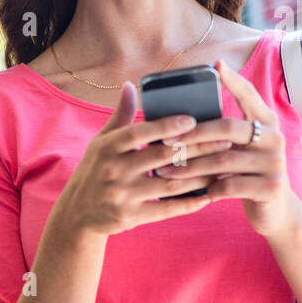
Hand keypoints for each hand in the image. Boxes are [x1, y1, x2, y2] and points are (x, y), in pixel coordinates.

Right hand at [58, 81, 232, 236]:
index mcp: (107, 147)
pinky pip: (166, 209)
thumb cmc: (95, 171)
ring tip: (222, 168)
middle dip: (196, 148)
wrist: (78, 214)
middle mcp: (114, 170)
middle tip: (224, 141)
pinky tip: (207, 197)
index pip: (140, 132)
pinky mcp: (130, 216)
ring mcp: (122, 195)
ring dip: (200, 176)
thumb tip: (131, 86)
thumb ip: (121, 116)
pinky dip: (189, 204)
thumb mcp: (101, 142)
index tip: (192, 120)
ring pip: (170, 183)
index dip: (166, 125)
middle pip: (162, 156)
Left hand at [148, 58, 299, 237]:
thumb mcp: (238, 151)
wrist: (274, 212)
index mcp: (266, 123)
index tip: (216, 65)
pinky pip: (230, 185)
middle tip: (165, 142)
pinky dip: (208, 189)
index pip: (249, 95)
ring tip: (165, 172)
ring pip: (224, 160)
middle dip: (192, 135)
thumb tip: (178, 119)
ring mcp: (276, 163)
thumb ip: (221, 134)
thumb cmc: (244, 175)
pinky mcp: (272, 187)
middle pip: (228, 128)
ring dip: (190, 166)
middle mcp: (274, 138)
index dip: (234, 80)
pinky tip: (194, 191)